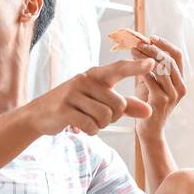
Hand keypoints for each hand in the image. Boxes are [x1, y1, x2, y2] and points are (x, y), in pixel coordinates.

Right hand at [26, 58, 155, 136]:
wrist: (40, 114)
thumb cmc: (76, 106)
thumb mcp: (100, 103)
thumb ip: (127, 107)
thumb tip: (149, 111)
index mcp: (96, 75)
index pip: (119, 69)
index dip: (136, 67)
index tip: (152, 62)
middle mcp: (85, 80)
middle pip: (118, 104)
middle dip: (113, 117)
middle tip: (98, 117)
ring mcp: (73, 93)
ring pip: (105, 117)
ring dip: (101, 125)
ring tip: (88, 120)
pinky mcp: (65, 109)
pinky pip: (91, 125)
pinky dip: (90, 131)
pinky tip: (80, 127)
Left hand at [131, 36, 186, 140]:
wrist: (149, 130)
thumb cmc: (148, 103)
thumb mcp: (152, 82)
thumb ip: (151, 67)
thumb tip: (142, 45)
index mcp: (180, 80)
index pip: (177, 56)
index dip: (165, 44)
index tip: (151, 37)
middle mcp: (180, 87)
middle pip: (169, 60)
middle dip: (153, 49)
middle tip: (138, 43)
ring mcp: (172, 95)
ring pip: (161, 68)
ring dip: (146, 57)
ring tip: (133, 50)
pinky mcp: (161, 101)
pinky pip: (152, 80)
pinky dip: (142, 70)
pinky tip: (132, 65)